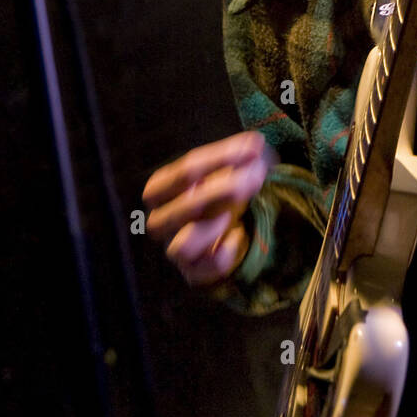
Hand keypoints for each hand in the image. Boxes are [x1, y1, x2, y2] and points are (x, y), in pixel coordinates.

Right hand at [142, 131, 276, 286]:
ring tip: (233, 213)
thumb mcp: (224, 170)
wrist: (222, 233)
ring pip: (180, 248)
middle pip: (175, 211)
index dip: (218, 159)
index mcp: (160, 190)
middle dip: (217, 192)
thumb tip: (255, 145)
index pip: (180, 174)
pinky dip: (224, 252)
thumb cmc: (217, 195)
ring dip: (209, 229)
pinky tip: (239, 234)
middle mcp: (161, 221)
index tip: (252, 149)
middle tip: (253, 177)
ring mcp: (175, 249)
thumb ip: (239, 156)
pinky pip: (204, 269)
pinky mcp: (195, 271)